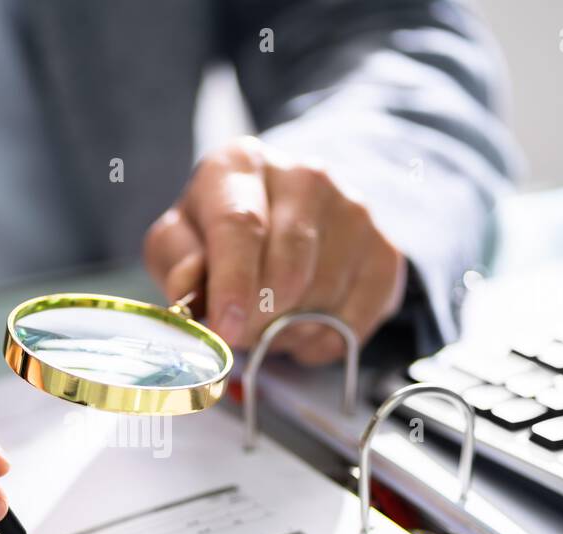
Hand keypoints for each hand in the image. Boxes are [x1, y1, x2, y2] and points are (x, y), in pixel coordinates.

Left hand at [144, 136, 407, 365]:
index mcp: (241, 164)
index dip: (232, 285)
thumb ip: (178, 263)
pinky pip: (354, 319)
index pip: (241, 225)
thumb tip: (190, 290)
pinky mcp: (383, 250)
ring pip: (322, 297)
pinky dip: (322, 340)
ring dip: (288, 332)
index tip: (226, 329)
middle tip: (240, 332)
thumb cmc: (219, 232)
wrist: (283, 217)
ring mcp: (353, 209)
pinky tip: (302, 327)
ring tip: (269, 323)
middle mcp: (304, 175)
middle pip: (287, 269)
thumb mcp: (180, 240)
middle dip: (258, 319)